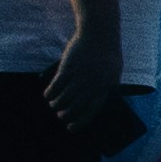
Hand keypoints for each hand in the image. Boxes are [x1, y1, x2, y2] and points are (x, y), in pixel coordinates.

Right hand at [43, 34, 139, 151]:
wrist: (99, 34)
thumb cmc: (107, 53)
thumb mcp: (113, 72)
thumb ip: (105, 86)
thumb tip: (97, 102)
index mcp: (106, 86)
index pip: (93, 109)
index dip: (81, 120)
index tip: (72, 127)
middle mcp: (93, 83)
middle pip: (76, 106)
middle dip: (66, 114)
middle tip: (60, 116)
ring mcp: (80, 75)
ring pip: (64, 97)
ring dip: (56, 104)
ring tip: (53, 106)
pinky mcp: (68, 67)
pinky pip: (56, 85)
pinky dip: (50, 93)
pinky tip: (47, 96)